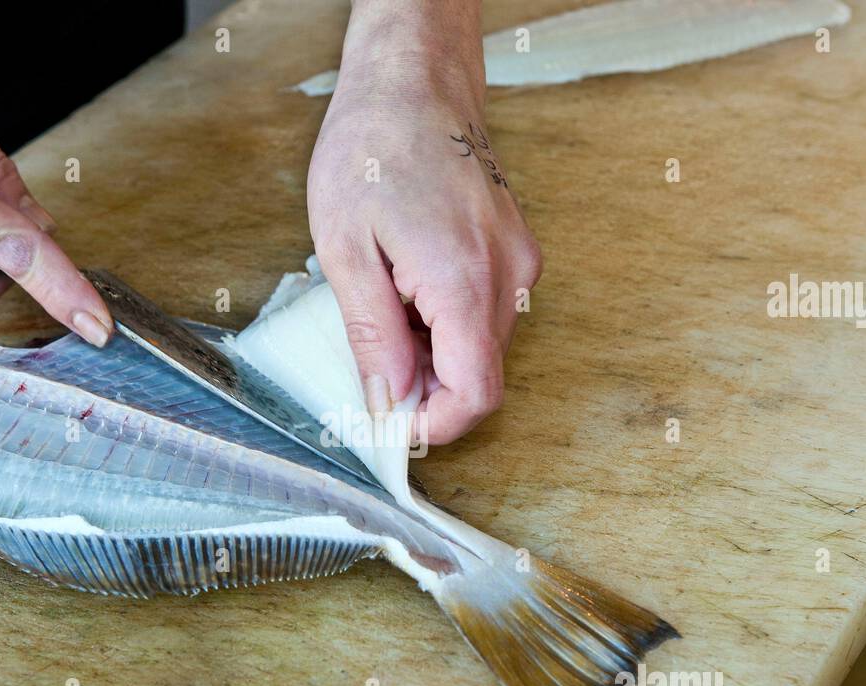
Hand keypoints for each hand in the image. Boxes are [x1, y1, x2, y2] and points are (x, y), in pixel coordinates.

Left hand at [307, 0, 540, 443]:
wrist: (415, 79)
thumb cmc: (373, 147)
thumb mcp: (346, 249)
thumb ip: (374, 335)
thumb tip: (390, 402)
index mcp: (464, 281)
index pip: (475, 393)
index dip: (435, 425)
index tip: (391, 424)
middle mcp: (507, 277)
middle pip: (479, 374)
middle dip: (426, 387)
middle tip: (371, 356)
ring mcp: (519, 263)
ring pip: (483, 347)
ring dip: (434, 353)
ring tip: (385, 303)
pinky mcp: (516, 252)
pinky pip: (487, 314)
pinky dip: (446, 323)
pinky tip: (408, 285)